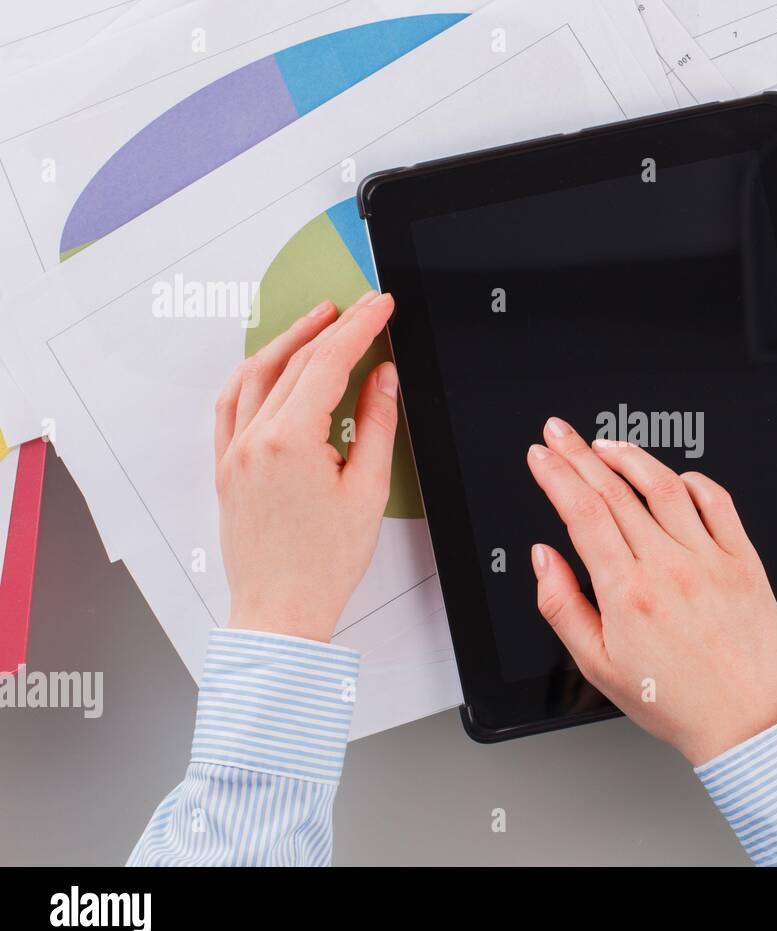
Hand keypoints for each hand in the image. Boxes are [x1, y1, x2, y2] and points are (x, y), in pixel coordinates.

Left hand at [214, 291, 399, 642]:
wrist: (281, 610)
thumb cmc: (324, 564)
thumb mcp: (368, 490)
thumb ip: (377, 424)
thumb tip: (383, 377)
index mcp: (290, 442)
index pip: (328, 364)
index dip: (359, 327)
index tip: (380, 306)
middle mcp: (253, 439)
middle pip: (293, 363)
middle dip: (331, 328)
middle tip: (360, 307)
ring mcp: (233, 451)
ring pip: (255, 375)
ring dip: (287, 341)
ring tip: (317, 320)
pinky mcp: (225, 466)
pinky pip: (231, 404)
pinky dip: (253, 375)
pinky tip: (270, 365)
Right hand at [527, 417, 776, 764]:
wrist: (745, 723)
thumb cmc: (674, 701)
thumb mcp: (598, 666)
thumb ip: (562, 606)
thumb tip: (544, 558)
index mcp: (628, 593)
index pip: (582, 513)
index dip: (556, 476)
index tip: (541, 456)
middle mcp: (669, 568)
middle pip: (615, 491)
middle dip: (579, 454)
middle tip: (559, 432)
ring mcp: (710, 560)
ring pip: (665, 486)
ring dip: (630, 457)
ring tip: (606, 444)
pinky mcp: (745, 562)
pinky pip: (718, 503)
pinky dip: (693, 481)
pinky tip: (675, 476)